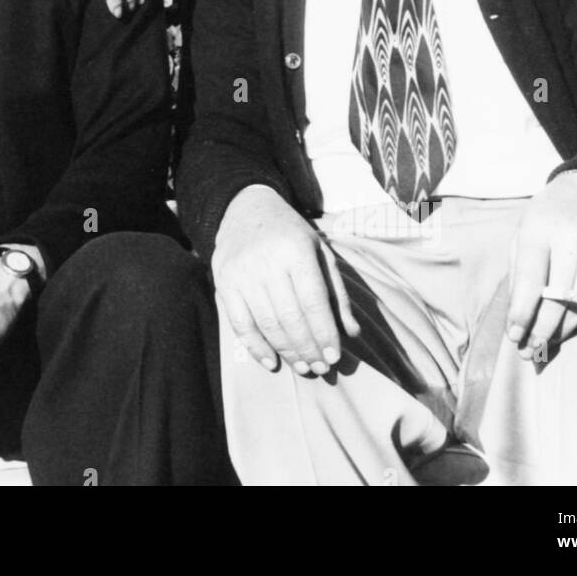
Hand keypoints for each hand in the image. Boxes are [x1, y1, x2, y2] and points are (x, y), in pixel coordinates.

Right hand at [213, 185, 359, 375]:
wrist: (245, 208)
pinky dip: (256, 347)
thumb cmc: (290, 234)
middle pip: (290, 317)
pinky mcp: (223, 282)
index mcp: (295, 250)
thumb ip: (336, 292)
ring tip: (304, 368)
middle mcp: (266, 261)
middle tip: (321, 368)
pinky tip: (272, 362)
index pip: (312, 300)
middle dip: (308, 348)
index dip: (324, 332)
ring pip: (267, 323)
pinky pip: (240, 323)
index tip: (334, 357)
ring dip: (287, 352)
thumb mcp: (320, 252)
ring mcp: (241, 272)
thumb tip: (352, 333)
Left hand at [506, 172, 576, 359]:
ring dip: (564, 331)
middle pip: (557, 300)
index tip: (514, 337)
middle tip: (531, 352)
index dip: (522, 314)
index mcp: (538, 232)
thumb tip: (516, 317)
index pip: (530, 281)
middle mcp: (571, 242)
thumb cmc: (546, 219)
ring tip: (548, 343)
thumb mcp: (522, 235)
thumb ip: (519, 274)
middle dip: (541, 331)